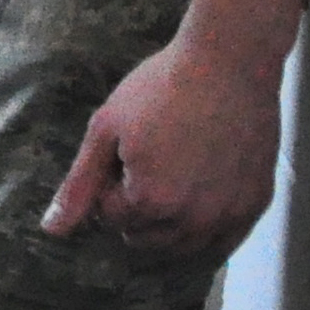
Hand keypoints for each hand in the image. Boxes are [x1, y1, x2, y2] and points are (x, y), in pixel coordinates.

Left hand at [42, 36, 281, 253]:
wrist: (229, 63)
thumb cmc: (161, 89)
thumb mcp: (106, 130)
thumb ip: (79, 185)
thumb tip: (52, 230)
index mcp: (150, 201)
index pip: (111, 217)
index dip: (107, 184)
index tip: (121, 152)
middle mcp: (194, 219)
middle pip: (145, 238)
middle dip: (134, 210)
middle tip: (145, 163)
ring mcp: (230, 215)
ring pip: (183, 246)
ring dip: (167, 223)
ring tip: (170, 173)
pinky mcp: (256, 204)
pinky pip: (224, 240)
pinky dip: (205, 227)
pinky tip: (200, 190)